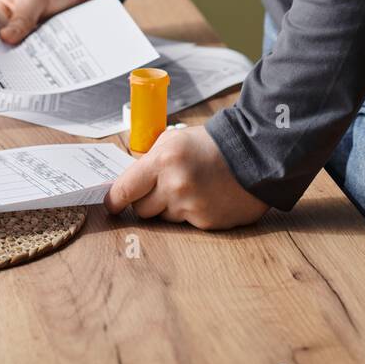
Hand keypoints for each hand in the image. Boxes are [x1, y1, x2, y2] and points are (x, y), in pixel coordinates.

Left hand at [104, 124, 268, 230]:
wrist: (253, 155)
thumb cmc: (210, 144)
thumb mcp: (175, 139)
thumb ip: (150, 159)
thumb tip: (130, 181)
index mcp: (162, 160)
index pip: (124, 190)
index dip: (114, 200)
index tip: (111, 204)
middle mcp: (174, 186)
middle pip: (141, 209)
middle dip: (145, 201)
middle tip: (160, 188)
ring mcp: (190, 207)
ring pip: (163, 218)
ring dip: (169, 207)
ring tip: (190, 188)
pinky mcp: (206, 223)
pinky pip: (185, 224)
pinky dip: (190, 214)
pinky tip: (204, 197)